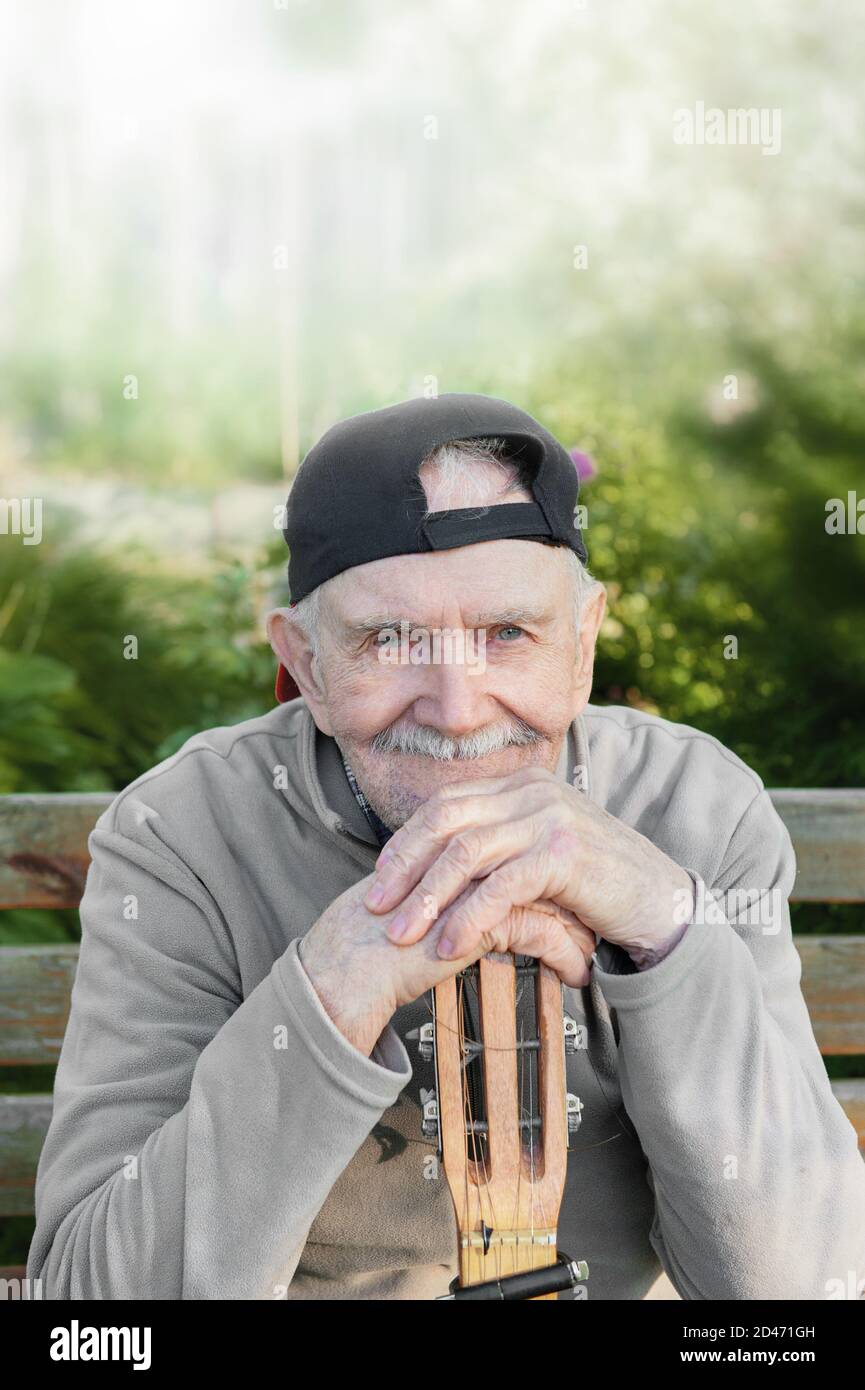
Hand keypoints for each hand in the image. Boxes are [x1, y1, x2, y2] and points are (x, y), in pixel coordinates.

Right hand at [299, 872, 595, 1056]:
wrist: (347, 969)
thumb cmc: (379, 945)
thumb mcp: (430, 913)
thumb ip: (460, 896)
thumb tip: (504, 905)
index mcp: (457, 847)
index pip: (522, 852)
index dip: (554, 877)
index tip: (578, 903)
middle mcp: (469, 856)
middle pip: (542, 868)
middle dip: (576, 899)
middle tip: (600, 923)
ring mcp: (475, 882)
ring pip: (549, 898)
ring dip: (577, 929)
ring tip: (594, 955)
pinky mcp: (477, 917)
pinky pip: (539, 935)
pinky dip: (564, 956)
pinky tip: (578, 977)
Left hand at [362, 766, 694, 966]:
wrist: (661, 900)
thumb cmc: (596, 884)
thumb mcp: (541, 852)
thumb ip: (500, 846)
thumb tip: (441, 866)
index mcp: (522, 783)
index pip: (446, 804)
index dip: (406, 841)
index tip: (379, 877)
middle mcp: (532, 791)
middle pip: (446, 822)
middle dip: (404, 867)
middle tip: (375, 907)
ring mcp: (549, 817)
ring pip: (466, 853)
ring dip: (427, 898)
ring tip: (402, 936)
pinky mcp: (563, 854)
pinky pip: (500, 886)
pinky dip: (469, 918)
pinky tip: (449, 946)